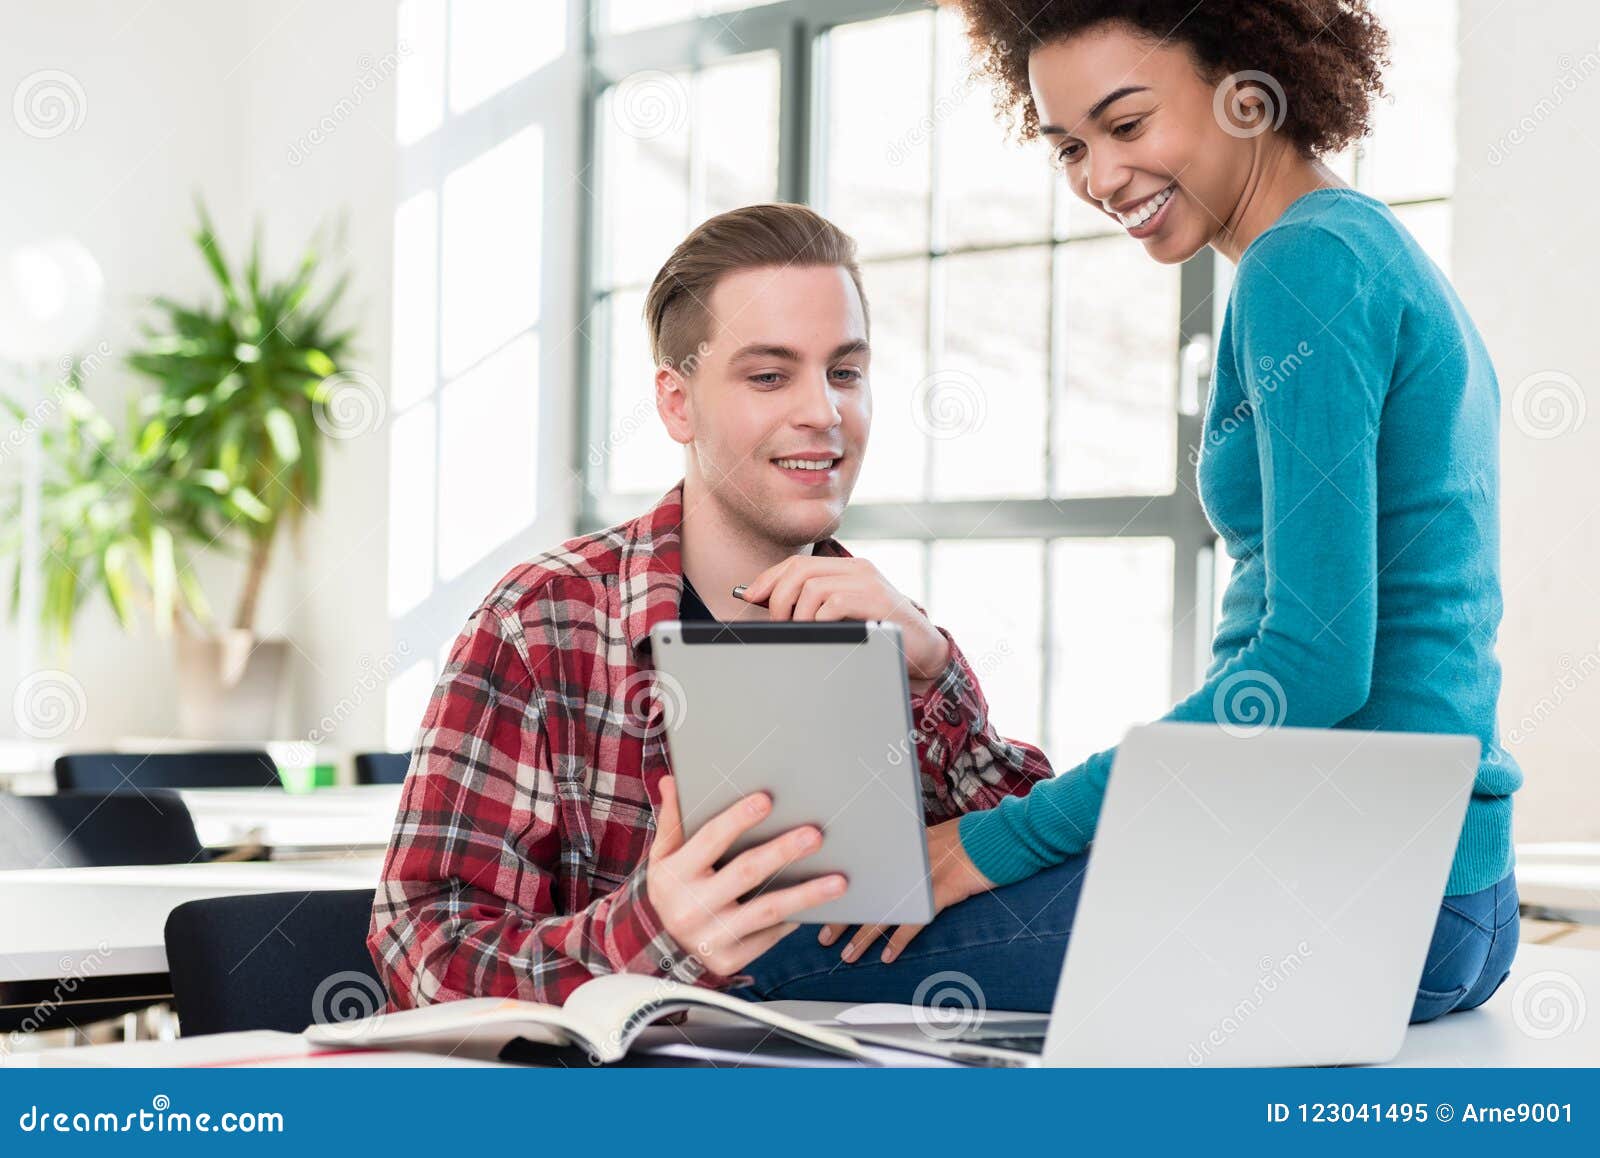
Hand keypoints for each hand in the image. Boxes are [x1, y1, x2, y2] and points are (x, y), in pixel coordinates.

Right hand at [646, 775, 846, 976]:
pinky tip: (820, 905)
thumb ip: (672, 820)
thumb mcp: (663, 856)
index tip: (766, 800)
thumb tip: (671, 780)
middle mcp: (690, 907)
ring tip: (839, 881)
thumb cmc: (673, 889)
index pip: (710, 840)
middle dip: (783, 851)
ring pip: (767, 910)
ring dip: (807, 894)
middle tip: (815, 835)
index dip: (737, 819)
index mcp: (673, 875)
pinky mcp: (729, 959)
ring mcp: (710, 937)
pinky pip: (770, 935)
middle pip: (746, 872)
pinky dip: (795, 918)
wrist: (662, 949)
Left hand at [736, 556, 950, 683]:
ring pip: (813, 586)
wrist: (923, 650)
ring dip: (798, 614)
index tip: (749, 595)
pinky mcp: (877, 599)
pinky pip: (834, 602)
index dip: (770, 578)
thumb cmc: (879, 637)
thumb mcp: (842, 618)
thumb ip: (814, 607)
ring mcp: (869, 582)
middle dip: (778, 597)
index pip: (798, 563)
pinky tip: (822, 632)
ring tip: (801, 633)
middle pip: (801, 569)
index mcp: (847, 569)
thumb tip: (769, 607)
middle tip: (777, 623)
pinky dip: (819, 619)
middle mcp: (857, 569)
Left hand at [816, 816, 992, 964]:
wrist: (1005, 835)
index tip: (825, 901)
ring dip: (862, 935)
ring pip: (883, 910)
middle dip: (842, 916)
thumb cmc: (976, 836)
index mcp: (903, 843)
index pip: (865, 867)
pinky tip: (887, 956)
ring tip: (847, 954)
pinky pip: (912, 922)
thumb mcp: (937, 836)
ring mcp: (922, 876)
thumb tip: (898, 863)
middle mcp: (906, 858)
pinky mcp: (940, 892)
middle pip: (865, 890)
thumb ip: (914, 849)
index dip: (844, 887)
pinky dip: (898, 941)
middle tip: (823, 935)